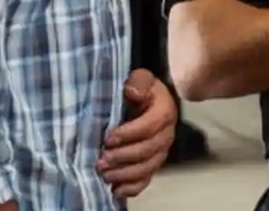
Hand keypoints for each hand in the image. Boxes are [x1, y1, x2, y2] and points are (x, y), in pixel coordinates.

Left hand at [97, 69, 177, 198]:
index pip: (150, 126)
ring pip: (147, 168)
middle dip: (123, 157)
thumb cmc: (141, 89)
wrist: (149, 100)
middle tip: (101, 160)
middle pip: (148, 150)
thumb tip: (132, 91)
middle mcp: (167, 134)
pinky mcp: (153, 164)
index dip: (129, 134)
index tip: (108, 138)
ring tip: (104, 174)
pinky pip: (146, 180)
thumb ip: (139, 81)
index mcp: (165, 112)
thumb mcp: (141, 78)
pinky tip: (116, 190)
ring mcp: (161, 152)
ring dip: (125, 174)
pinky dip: (132, 187)